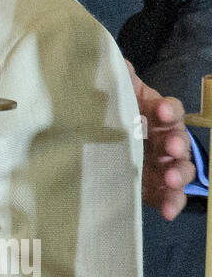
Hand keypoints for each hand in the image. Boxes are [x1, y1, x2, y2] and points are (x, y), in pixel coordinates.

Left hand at [127, 62, 196, 220]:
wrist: (96, 143)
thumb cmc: (113, 114)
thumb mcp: (115, 96)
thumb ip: (118, 81)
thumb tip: (119, 64)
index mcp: (154, 113)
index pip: (168, 108)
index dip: (168, 109)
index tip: (163, 112)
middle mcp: (163, 137)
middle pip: (178, 138)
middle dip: (177, 142)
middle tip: (172, 147)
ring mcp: (161, 163)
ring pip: (179, 168)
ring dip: (179, 173)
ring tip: (171, 179)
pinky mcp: (155, 187)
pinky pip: (167, 196)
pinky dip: (171, 203)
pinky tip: (168, 212)